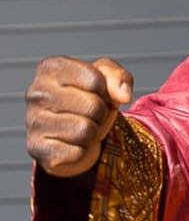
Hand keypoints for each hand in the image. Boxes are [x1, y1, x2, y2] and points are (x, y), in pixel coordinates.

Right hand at [25, 57, 132, 176]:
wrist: (72, 132)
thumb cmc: (89, 98)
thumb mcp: (108, 79)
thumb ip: (120, 77)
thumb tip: (124, 96)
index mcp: (51, 68)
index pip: (95, 79)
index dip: (106, 90)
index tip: (98, 92)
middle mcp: (36, 92)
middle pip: (92, 106)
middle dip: (102, 112)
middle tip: (93, 113)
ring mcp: (33, 121)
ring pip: (85, 131)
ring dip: (93, 131)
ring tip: (84, 126)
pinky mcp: (36, 148)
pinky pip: (77, 152)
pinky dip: (83, 150)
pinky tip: (73, 142)